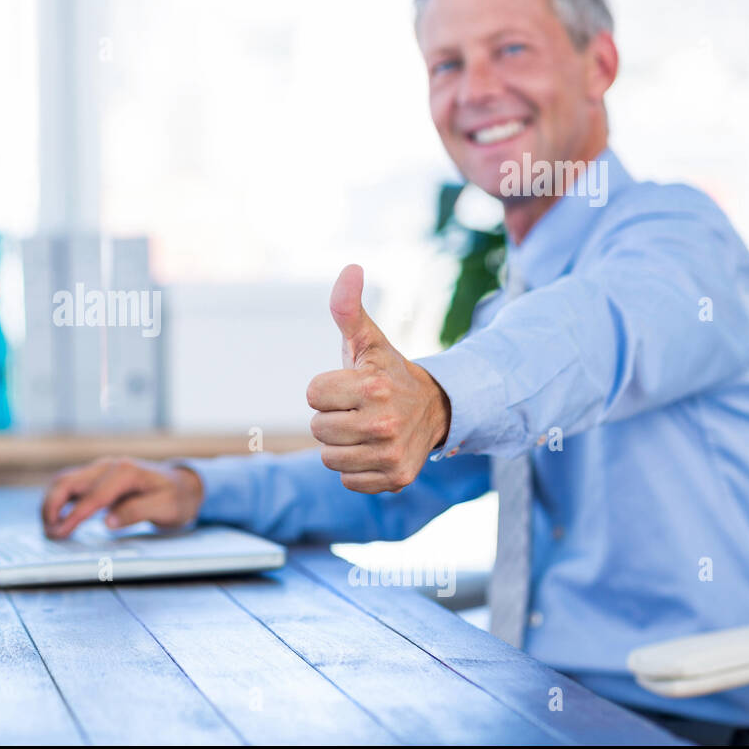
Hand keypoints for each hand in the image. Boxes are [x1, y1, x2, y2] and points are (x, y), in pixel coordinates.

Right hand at [41, 457, 203, 538]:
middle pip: (67, 481)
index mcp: (125, 472)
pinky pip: (70, 486)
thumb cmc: (176, 498)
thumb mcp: (166, 507)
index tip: (60, 533)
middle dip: (52, 506)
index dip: (74, 516)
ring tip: (48, 529)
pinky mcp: (97, 478)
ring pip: (64, 481)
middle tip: (49, 533)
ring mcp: (100, 470)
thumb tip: (109, 522)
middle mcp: (108, 466)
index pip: (92, 496)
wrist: (183, 485)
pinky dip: (58, 501)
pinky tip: (56, 520)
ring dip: (51, 503)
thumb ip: (137, 512)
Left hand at [307, 264, 450, 493]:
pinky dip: (357, 467)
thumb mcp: (368, 340)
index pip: (312, 394)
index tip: (349, 385)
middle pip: (318, 429)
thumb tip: (350, 268)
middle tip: (358, 408)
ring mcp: (392, 454)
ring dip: (341, 444)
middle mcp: (384, 423)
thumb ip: (348, 307)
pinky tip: (374, 449)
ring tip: (365, 429)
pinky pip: (347, 480)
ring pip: (329, 458)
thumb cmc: (388, 372)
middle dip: (332, 417)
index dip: (326, 389)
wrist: (436, 408)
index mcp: (372, 386)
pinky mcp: (396, 478)